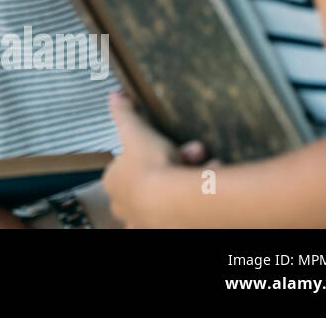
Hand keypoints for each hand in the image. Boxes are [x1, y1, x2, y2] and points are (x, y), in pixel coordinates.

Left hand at [102, 91, 211, 226]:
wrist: (173, 200)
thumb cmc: (149, 164)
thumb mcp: (135, 130)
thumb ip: (124, 113)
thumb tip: (114, 95)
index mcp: (113, 183)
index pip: (131, 165)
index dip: (152, 151)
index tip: (169, 144)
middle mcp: (126, 206)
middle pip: (154, 180)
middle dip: (178, 161)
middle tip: (197, 151)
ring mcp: (146, 222)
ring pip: (170, 195)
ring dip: (192, 177)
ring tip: (212, 166)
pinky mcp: (167, 231)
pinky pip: (185, 210)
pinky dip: (198, 196)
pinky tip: (212, 184)